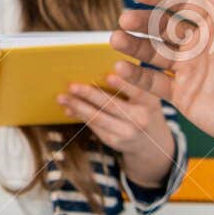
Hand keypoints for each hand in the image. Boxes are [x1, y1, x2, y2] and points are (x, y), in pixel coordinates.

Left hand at [57, 78, 174, 188]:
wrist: (151, 143)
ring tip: (62, 97)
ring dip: (78, 107)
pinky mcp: (114, 141)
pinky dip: (80, 116)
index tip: (108, 75)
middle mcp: (140, 118)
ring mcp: (127, 132)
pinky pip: (94, 127)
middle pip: (112, 105)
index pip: (137, 91)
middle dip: (90, 95)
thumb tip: (99, 71)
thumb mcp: (147, 97)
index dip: (123, 84)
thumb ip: (131, 84)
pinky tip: (69, 109)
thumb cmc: (144, 109)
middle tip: (72, 85)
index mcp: (150, 102)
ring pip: (98, 118)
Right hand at [112, 0, 213, 158]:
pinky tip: (120, 69)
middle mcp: (197, 45)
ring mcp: (188, 70)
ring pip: (153, 53)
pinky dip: (136, 77)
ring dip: (133, 46)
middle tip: (125, 20)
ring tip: (115, 40)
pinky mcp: (182, 94)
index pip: (182, 3)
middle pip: (162, 27)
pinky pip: (154, 83)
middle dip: (142, 21)